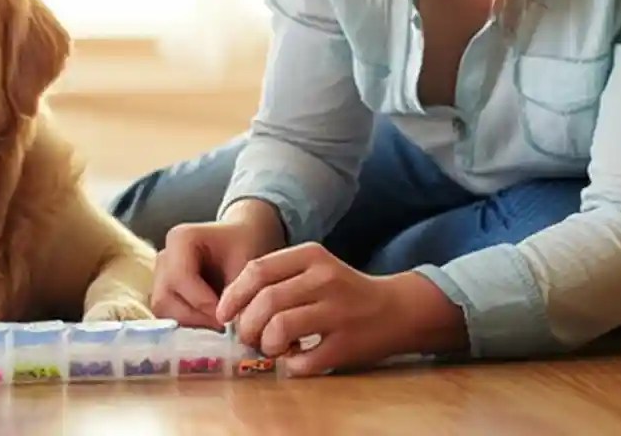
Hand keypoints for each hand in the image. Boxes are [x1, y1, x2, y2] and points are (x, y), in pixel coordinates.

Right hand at [151, 199, 286, 328]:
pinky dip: (190, 323)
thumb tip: (229, 326)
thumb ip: (236, 294)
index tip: (227, 317)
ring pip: (163, 311)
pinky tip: (212, 323)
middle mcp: (164, 257)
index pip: (180, 278)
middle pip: (165, 299)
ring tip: (219, 325)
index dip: (202, 302)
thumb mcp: (247, 266)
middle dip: (195, 317)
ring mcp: (160, 276)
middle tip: (223, 326)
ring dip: (191, 323)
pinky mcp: (164, 292)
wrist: (244, 241)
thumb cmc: (246, 247)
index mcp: (180, 239)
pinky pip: (169, 315)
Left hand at [216, 242, 467, 376]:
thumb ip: (277, 277)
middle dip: (246, 325)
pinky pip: (302, 360)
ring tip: (271, 348)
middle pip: (265, 301)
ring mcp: (338, 311)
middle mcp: (325, 279)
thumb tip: (232, 306)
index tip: (223, 314)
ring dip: (265, 345)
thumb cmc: (343, 290)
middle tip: (248, 337)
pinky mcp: (347, 344)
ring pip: (279, 328)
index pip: (257, 270)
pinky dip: (290, 365)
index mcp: (312, 255)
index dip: (232, 295)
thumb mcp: (314, 267)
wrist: (397, 309)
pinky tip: (296, 360)